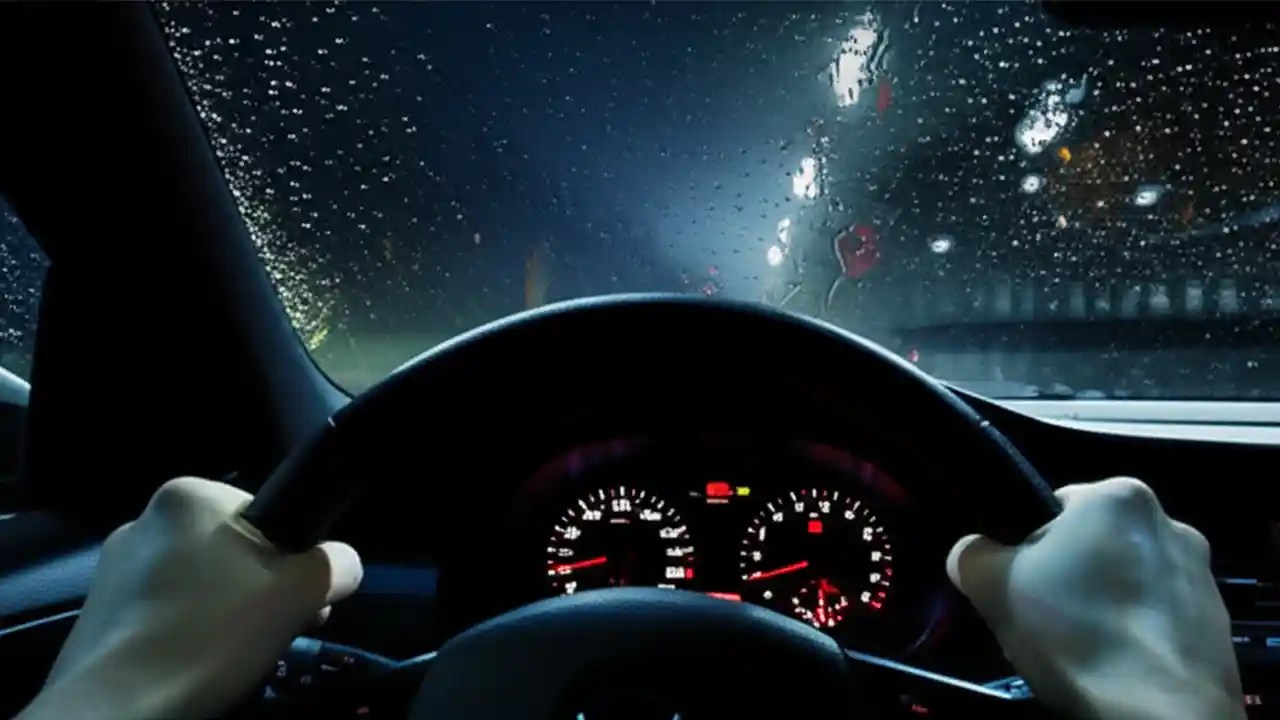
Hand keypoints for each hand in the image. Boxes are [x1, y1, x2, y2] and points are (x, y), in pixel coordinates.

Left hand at [20, 477, 362, 719]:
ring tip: (236, 654)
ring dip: (228, 613)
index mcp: (189, 496)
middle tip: (278, 630)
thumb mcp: (300, 592)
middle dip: (262, 589)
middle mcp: (144, 521)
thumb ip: (336, 564)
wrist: (118, 710)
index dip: (294, 559)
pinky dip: (189, 634)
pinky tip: (199, 664)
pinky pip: (166, 613)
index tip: (301, 600)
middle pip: (232, 551)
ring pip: (200, 584)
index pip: (266, 517)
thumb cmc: (210, 635)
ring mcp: (114, 569)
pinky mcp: (99, 614)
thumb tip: (342, 565)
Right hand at [947, 477, 1243, 719]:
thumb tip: (970, 552)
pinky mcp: (1216, 622)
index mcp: (1119, 495)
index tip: (1019, 584)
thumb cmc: (1076, 633)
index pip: (1054, 508)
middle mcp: (1169, 522)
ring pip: (1127, 580)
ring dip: (1104, 602)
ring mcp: (1199, 574)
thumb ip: (972, 556)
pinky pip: (1157, 616)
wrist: (1161, 713)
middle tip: (1043, 616)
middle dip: (1070, 574)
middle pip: (1094, 543)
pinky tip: (1115, 662)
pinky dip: (1135, 632)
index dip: (1026, 547)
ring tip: (1081, 646)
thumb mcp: (995, 588)